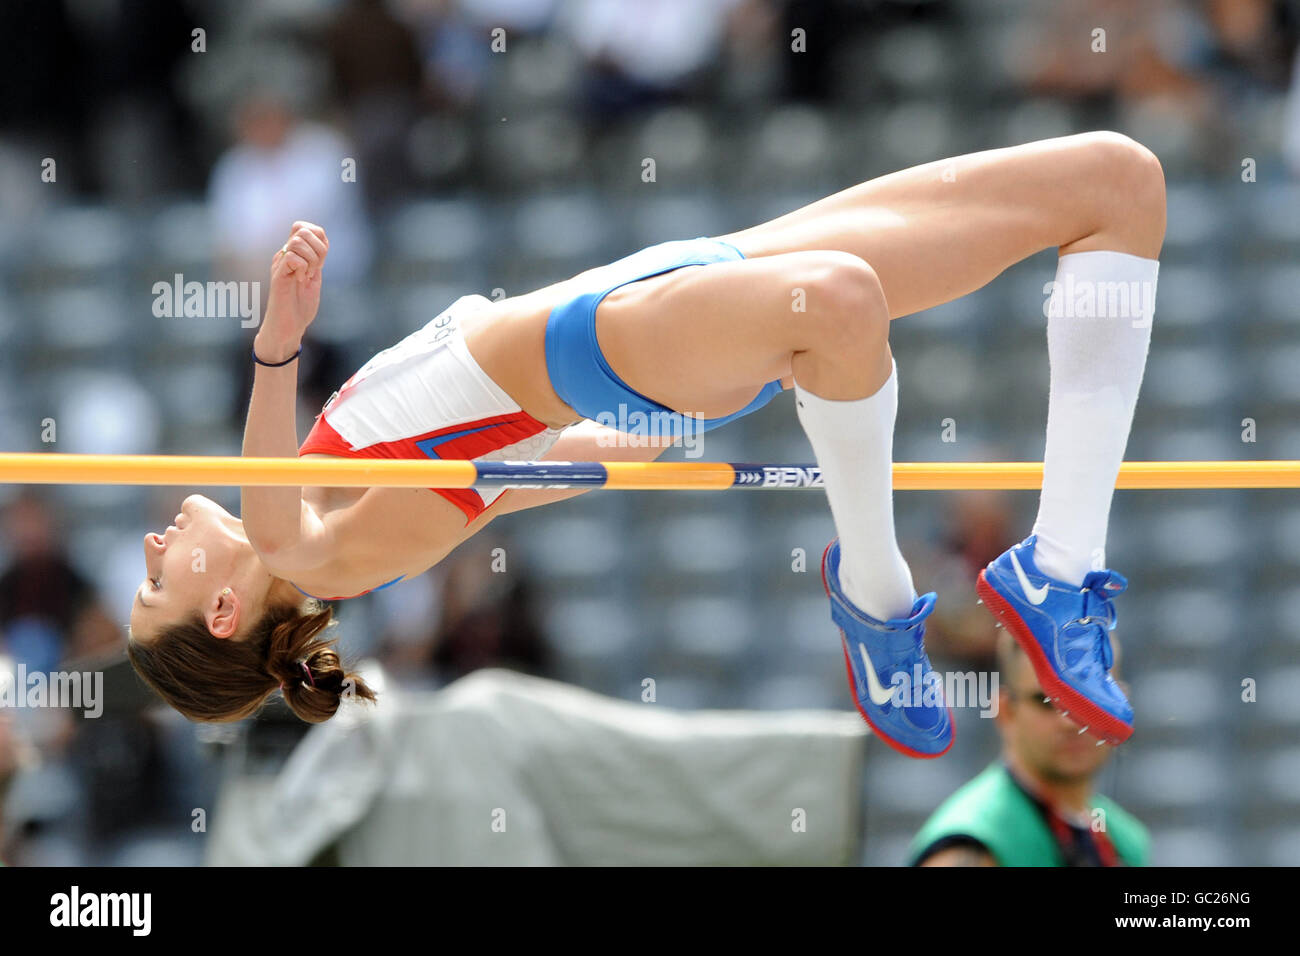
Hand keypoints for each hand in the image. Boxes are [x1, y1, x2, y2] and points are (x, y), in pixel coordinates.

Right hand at [261, 221, 328, 351]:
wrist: (288, 327)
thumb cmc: (300, 306)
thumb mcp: (314, 278)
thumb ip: (316, 260)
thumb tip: (323, 242)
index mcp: (294, 254)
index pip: (304, 227)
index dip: (320, 239)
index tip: (322, 260)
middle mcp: (284, 255)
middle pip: (303, 230)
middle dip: (319, 249)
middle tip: (316, 269)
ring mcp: (280, 264)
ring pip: (298, 241)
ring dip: (311, 259)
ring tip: (308, 276)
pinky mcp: (278, 276)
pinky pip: (292, 258)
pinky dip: (303, 268)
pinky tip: (301, 281)